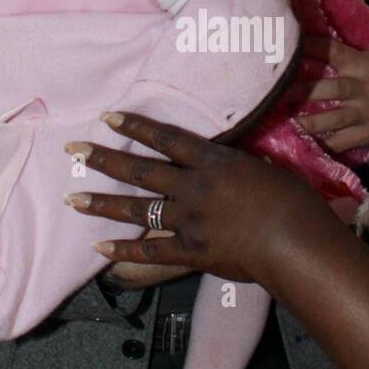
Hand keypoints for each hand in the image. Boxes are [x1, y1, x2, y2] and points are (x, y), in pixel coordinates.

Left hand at [65, 113, 327, 286]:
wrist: (295, 242)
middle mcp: (193, 187)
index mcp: (214, 162)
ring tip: (72, 198)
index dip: (136, 126)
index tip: (108, 116)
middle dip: (103, 158)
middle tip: (72, 149)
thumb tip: (238, 162)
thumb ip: (242, 167)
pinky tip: (99, 247)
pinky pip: (150, 252)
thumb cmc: (294, 202)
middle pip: (140, 170)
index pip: (166, 138)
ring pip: (136, 209)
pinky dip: (123, 250)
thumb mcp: (266, 171)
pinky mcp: (190, 252)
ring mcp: (188, 221)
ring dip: (101, 203)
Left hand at [291, 37, 368, 150]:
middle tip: (277, 92)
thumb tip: (309, 43)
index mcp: (362, 66)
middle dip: (302, 91)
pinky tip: (303, 144)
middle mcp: (363, 89)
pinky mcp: (366, 135)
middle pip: (330, 89)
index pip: (334, 52)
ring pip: (332, 120)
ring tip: (285, 120)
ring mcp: (365, 114)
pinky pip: (339, 143)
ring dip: (307, 121)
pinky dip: (321, 144)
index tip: (289, 46)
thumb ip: (346, 56)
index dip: (311, 48)